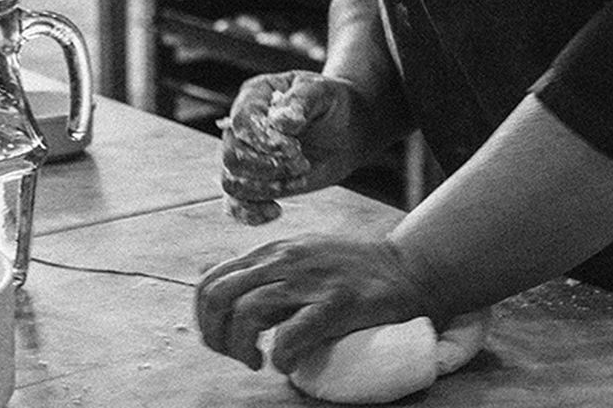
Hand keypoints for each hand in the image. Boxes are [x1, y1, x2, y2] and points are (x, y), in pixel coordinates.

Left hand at [194, 233, 438, 371]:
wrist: (408, 268)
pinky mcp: (336, 303)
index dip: (204, 319)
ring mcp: (311, 279)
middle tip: (239, 356)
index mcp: (275, 250)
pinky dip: (279, 358)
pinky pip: (288, 336)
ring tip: (260, 362)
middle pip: (220, 296)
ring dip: (242, 350)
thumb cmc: (352, 270)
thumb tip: (213, 278)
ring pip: (247, 313)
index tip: (223, 340)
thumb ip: (263, 267)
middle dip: (216, 336)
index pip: (211, 281)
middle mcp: (287, 259)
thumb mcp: (301, 254)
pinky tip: (288, 363)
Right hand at [220, 71, 366, 205]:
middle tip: (303, 163)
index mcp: (254, 96)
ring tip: (300, 177)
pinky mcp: (252, 183)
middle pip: (232, 155)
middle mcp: (240, 127)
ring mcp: (244, 156)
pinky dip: (252, 213)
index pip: (242, 121)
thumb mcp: (321, 91)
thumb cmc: (329, 103)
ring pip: (232, 182)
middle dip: (268, 166)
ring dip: (266, 188)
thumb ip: (301, 101)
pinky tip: (276, 210)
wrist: (344, 128)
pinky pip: (235, 205)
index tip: (295, 148)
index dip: (264, 139)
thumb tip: (280, 122)